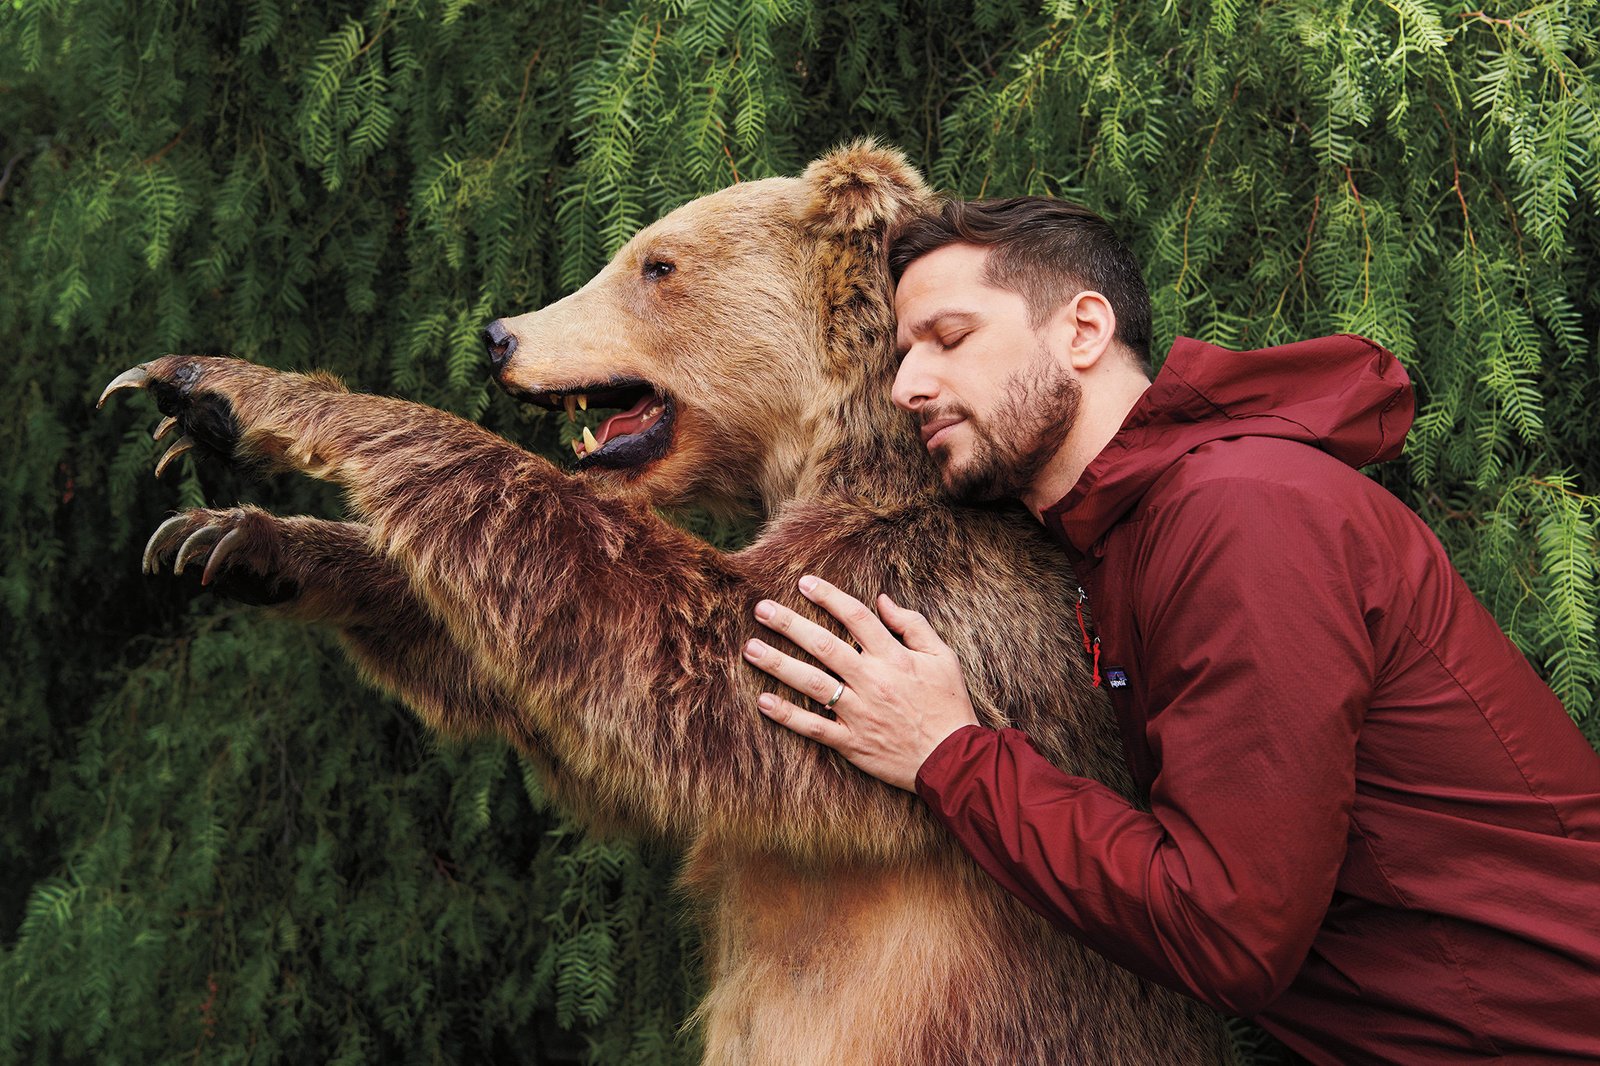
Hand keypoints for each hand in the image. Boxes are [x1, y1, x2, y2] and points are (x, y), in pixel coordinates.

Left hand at [743, 575, 979, 790]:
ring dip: (778, 664)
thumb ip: (913, 626)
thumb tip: (883, 600)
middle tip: (761, 609)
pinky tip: (763, 700)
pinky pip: (813, 727)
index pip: (855, 617)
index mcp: (893, 657)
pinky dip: (787, 715)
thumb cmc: (947, 704)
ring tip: (751, 648)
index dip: (828, 596)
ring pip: (811, 683)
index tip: (804, 582)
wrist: (952, 759)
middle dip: (789, 624)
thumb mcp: (943, 657)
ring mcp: (859, 712)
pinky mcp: (851, 742)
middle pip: (823, 645)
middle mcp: (872, 681)